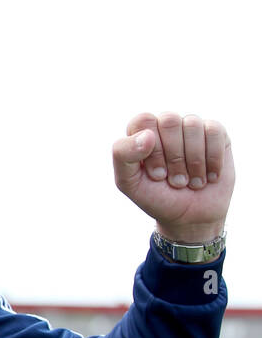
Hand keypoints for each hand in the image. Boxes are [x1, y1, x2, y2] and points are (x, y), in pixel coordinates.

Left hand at [112, 113, 233, 244]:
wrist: (190, 217)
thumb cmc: (156, 197)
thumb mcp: (129, 182)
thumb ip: (123, 156)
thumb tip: (148, 134)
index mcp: (140, 133)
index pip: (144, 120)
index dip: (152, 150)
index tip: (157, 175)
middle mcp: (165, 125)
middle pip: (169, 120)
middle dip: (173, 157)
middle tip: (175, 181)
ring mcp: (190, 127)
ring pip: (192, 124)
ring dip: (193, 161)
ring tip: (191, 181)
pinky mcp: (215, 133)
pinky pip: (214, 131)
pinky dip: (212, 158)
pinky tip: (209, 176)